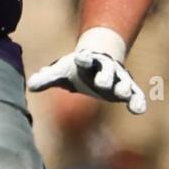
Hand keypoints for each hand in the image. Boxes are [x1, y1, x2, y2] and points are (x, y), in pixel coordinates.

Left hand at [27, 45, 145, 114]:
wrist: (100, 60)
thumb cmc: (77, 68)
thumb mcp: (61, 71)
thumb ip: (47, 77)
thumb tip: (30, 85)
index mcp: (89, 61)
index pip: (86, 58)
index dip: (84, 58)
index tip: (81, 57)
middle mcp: (106, 68)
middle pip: (108, 70)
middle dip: (105, 76)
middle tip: (102, 83)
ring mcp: (118, 78)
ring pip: (123, 82)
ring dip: (123, 88)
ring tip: (122, 95)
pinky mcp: (127, 89)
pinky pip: (135, 94)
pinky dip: (137, 101)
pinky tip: (139, 110)